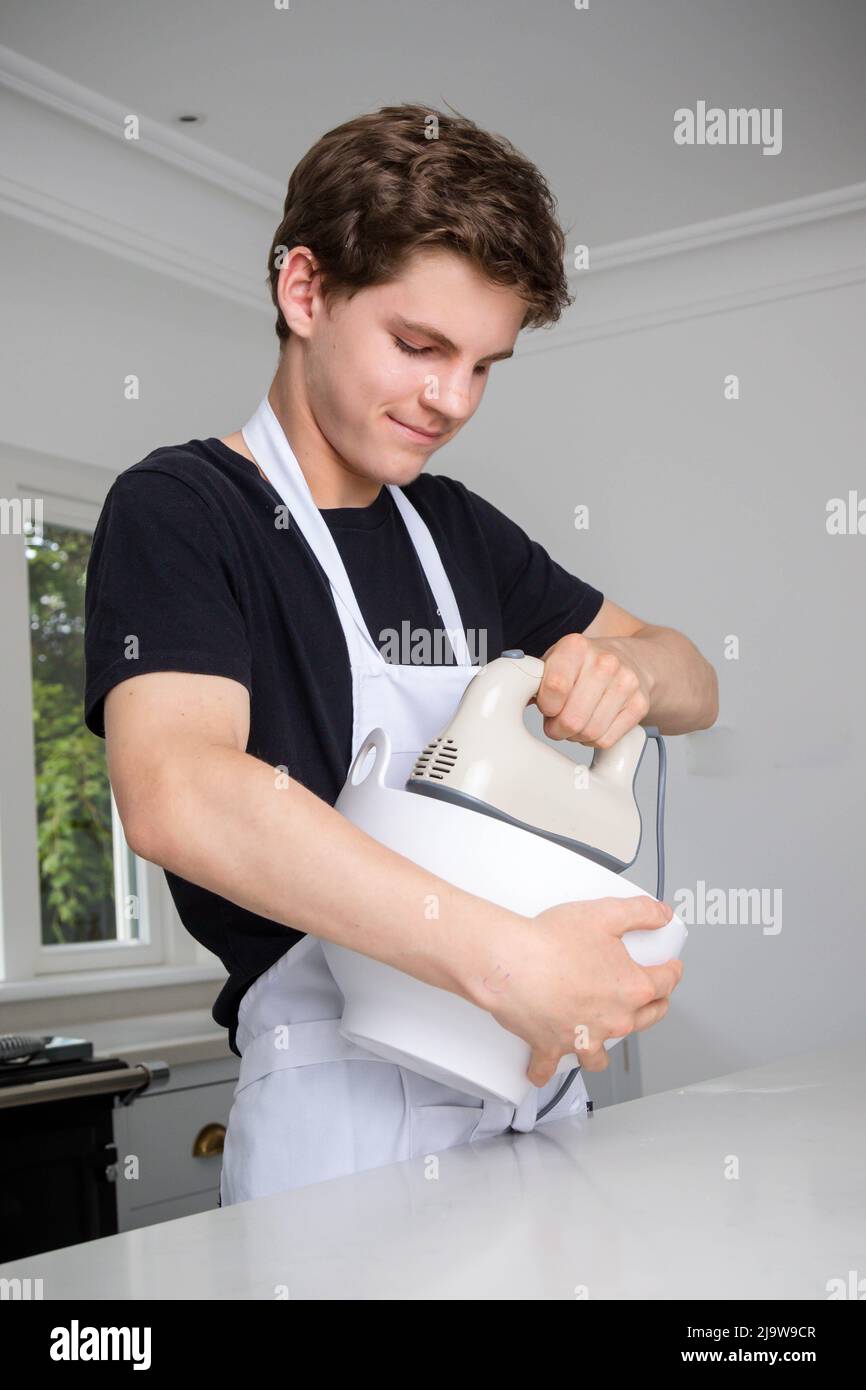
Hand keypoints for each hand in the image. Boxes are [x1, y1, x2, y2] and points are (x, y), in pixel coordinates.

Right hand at [477, 897, 683, 1085]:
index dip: (672, 971)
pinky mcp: (551, 1047)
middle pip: (646, 1019)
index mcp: (631, 987)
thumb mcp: (605, 913)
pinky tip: (544, 1065)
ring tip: (602, 1034)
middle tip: (651, 998)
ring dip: (604, 1047)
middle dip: (654, 1007)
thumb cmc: (551, 942)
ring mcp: (584, 1038)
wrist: (511, 963)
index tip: (670, 967)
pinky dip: (545, 1068)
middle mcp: (613, 1019)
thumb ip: (640, 912)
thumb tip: (661, 914)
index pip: (666, 981)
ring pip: (602, 1055)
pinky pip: (549, 1067)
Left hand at [533, 632, 653, 747]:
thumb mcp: (556, 660)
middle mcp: (604, 662)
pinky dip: (595, 739)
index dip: (546, 706)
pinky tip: (594, 723)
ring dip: (576, 735)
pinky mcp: (639, 704)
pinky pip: (607, 740)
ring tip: (576, 720)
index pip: (554, 688)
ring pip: (589, 733)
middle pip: (571, 719)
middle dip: (558, 728)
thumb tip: (510, 697)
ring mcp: (625, 683)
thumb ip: (534, 678)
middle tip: (557, 721)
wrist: (632, 659)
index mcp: (576, 646)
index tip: (547, 706)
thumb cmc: (584, 665)